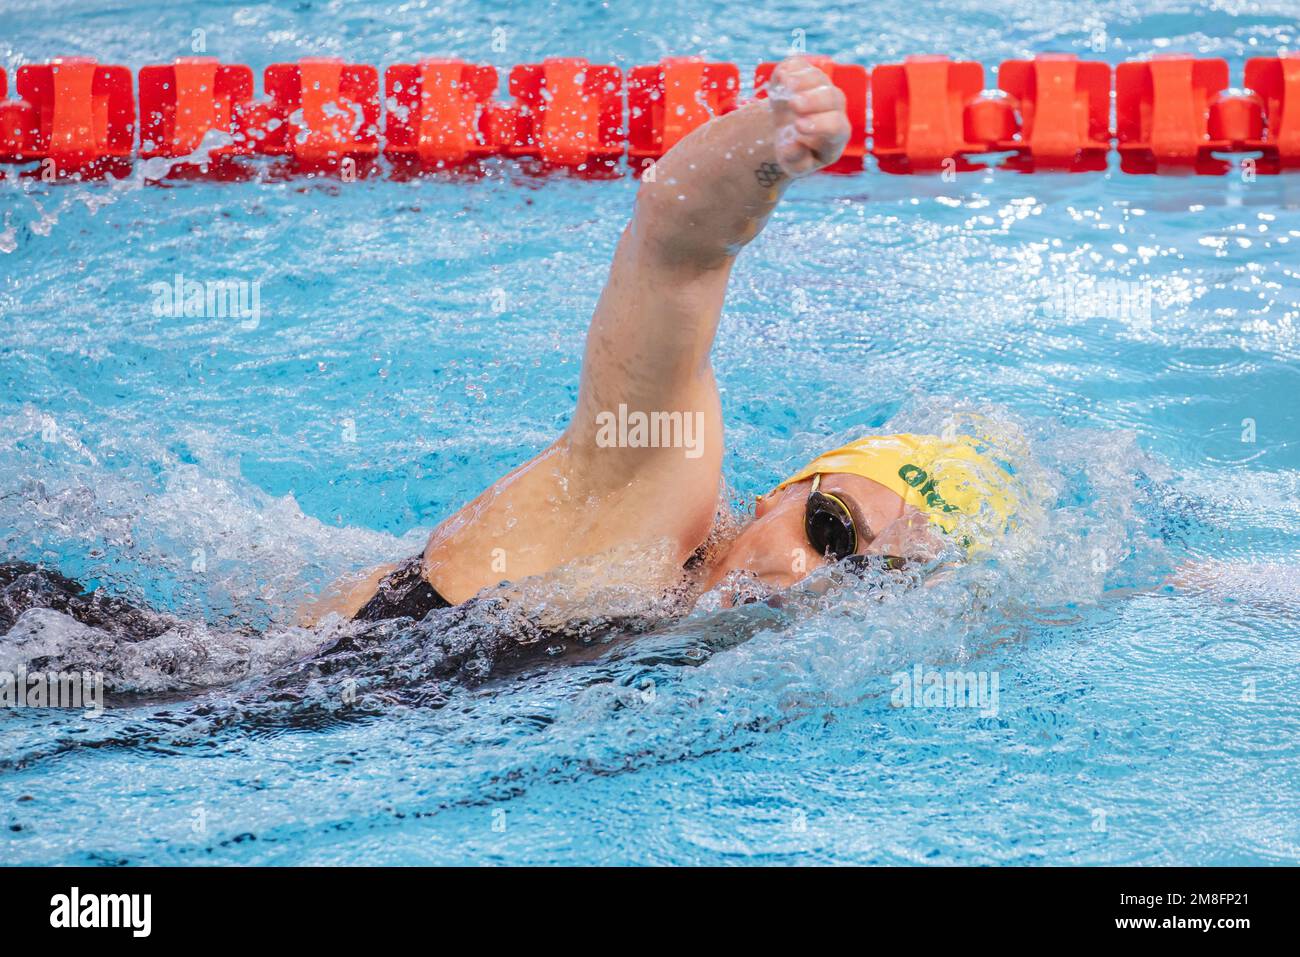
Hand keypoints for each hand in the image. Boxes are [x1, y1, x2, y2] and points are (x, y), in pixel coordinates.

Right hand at [767, 57, 850, 177]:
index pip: (836, 126)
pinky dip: (791, 68)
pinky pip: (801, 66)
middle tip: (793, 104)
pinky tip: (781, 76)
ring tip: (785, 85)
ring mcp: (820, 87)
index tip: (798, 127)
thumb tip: (792, 144)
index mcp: (836, 133)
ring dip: (802, 79)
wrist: (787, 135)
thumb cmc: (796, 153)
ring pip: (817, 78)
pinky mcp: (803, 74)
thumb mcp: (794, 165)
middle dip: (813, 99)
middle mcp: (834, 107)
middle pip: (831, 97)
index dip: (820, 124)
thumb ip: (795, 159)